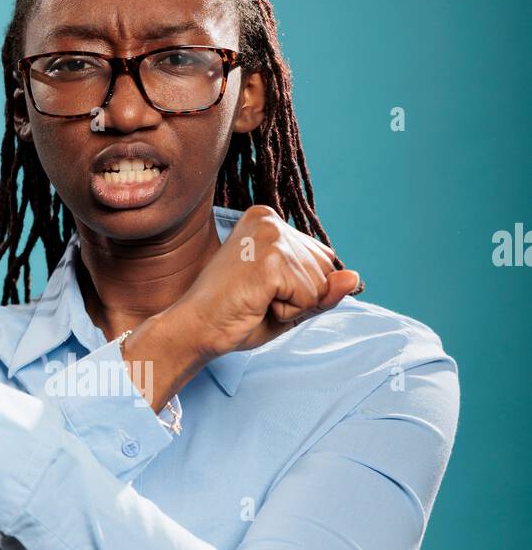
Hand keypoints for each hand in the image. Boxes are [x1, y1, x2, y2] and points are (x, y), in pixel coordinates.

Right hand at [176, 205, 361, 356]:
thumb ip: (325, 291)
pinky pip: (308, 298)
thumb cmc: (234, 316)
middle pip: (326, 270)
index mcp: (268, 219)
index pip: (323, 259)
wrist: (194, 329)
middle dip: (299, 297)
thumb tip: (355, 278)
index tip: (260, 290)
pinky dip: (286, 313)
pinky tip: (255, 305)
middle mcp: (270, 219)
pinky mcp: (271, 261)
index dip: (301, 288)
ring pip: (319, 286)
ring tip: (253, 301)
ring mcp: (270, 237)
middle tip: (255, 299)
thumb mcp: (289, 302)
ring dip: (291, 306)